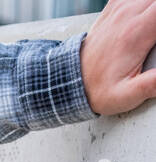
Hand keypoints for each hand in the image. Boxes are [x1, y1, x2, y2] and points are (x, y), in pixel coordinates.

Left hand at [80, 0, 155, 115]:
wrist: (71, 81)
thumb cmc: (97, 88)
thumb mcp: (126, 95)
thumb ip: (151, 84)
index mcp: (136, 33)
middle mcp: (127, 15)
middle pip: (155, 2)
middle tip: (155, 38)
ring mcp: (119, 9)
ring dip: (154, 9)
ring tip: (151, 30)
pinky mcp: (114, 7)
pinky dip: (143, 4)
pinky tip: (144, 17)